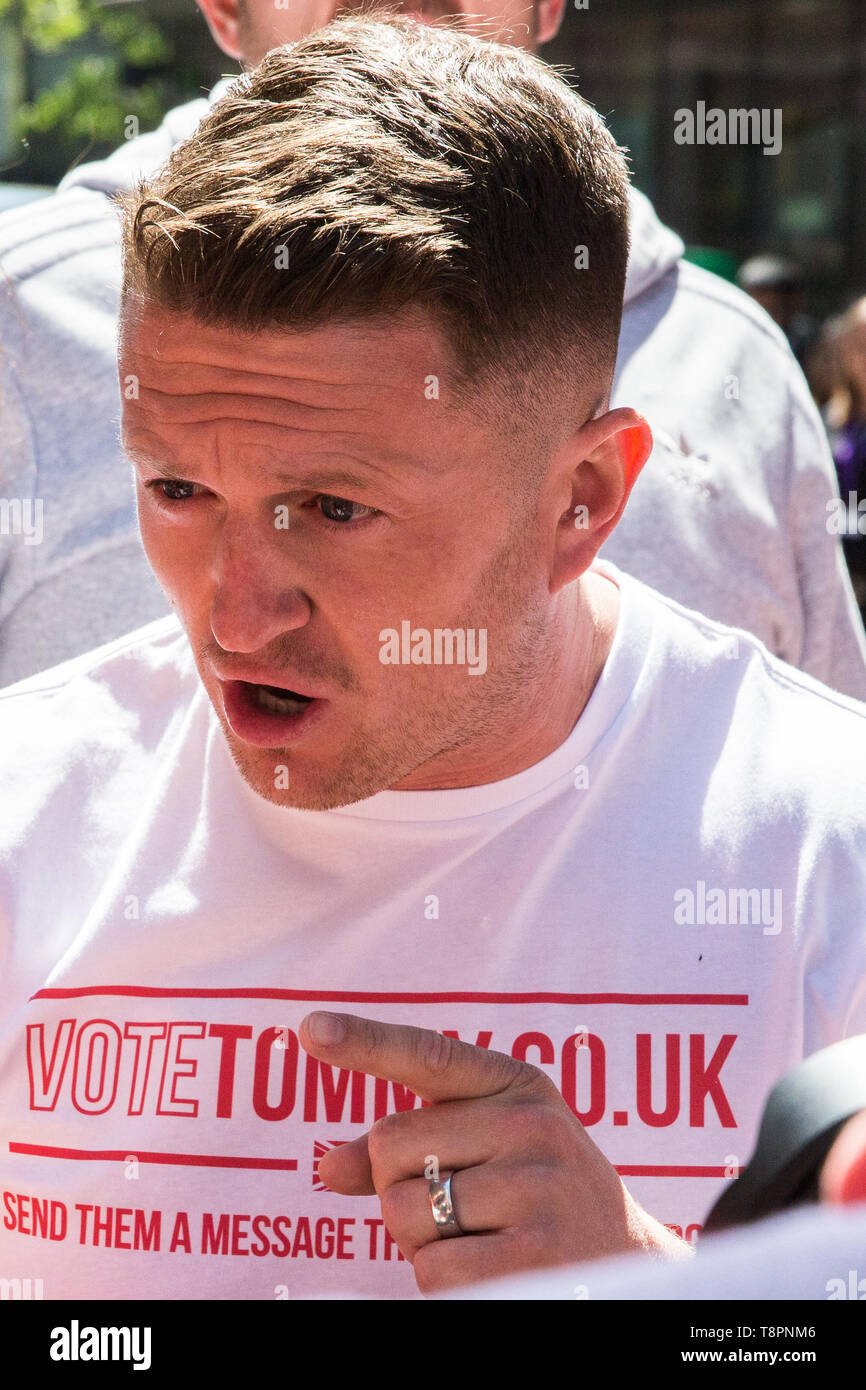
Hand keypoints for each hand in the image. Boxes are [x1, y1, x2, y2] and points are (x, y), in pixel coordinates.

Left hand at [298, 1011, 691, 1292]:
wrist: (625, 1262)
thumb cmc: (538, 1196)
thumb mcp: (488, 1149)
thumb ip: (410, 1146)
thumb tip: (327, 1164)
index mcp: (518, 1086)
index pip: (428, 1054)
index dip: (365, 1040)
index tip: (310, 1027)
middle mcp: (531, 1126)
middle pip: (391, 1147)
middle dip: (398, 1186)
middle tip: (451, 1205)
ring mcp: (537, 1189)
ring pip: (403, 1212)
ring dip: (420, 1240)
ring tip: (477, 1237)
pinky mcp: (535, 1256)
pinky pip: (431, 1269)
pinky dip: (439, 1280)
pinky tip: (487, 1268)